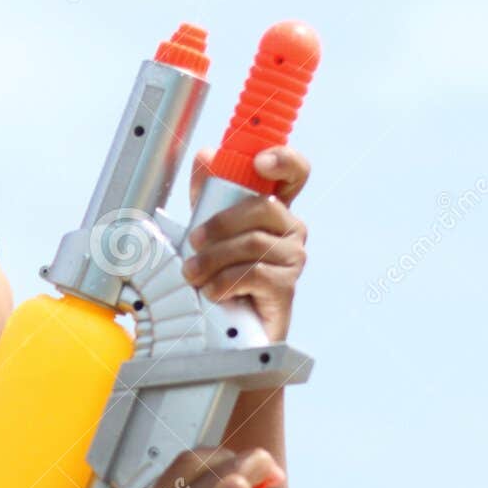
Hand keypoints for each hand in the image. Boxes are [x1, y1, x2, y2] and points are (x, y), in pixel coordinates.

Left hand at [182, 146, 311, 341]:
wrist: (227, 331)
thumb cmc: (219, 276)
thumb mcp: (208, 231)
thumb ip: (207, 194)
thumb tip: (207, 155)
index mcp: (273, 209)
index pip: (295, 172)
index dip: (284, 160)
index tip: (260, 162)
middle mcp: (290, 229)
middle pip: (264, 207)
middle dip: (221, 224)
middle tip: (193, 242)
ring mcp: (293, 258)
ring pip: (253, 244)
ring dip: (213, 259)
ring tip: (193, 275)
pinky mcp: (287, 287)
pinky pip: (254, 274)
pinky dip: (224, 283)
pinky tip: (213, 293)